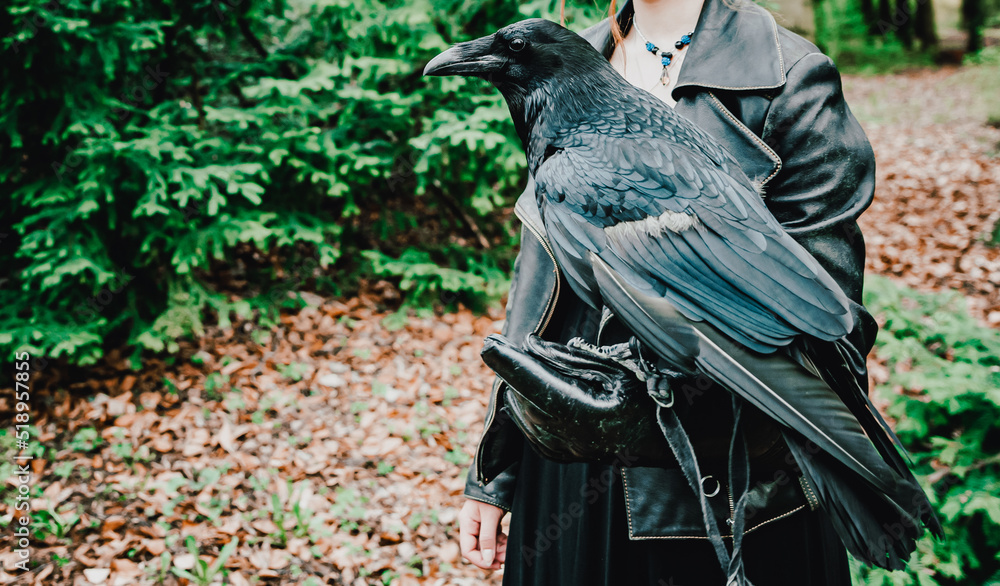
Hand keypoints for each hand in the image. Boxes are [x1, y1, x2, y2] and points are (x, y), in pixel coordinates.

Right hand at [458, 499, 507, 569]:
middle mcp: (471, 525)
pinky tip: (508, 543)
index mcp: (466, 523)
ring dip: (498, 550)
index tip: (495, 565)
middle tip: (506, 559)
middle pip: (478, 548)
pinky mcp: (489, 521)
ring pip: (487, 544)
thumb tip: (488, 559)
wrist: (498, 475)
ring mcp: (480, 523)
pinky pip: (493, 537)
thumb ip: (487, 538)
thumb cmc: (491, 493)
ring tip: (509, 551)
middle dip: (492, 555)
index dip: (480, 560)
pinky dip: (500, 542)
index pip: (468, 550)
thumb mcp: (490, 516)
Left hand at [481, 333, 674, 465]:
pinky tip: (528, 392)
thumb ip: (568, 358)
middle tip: (512, 347)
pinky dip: (524, 406)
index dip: (506, 360)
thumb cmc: (644, 399)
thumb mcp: (613, 369)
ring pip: (521, 411)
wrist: (660, 440)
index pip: (529, 380)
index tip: (490, 342)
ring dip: (519, 386)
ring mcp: (560, 448)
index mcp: (580, 409)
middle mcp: (565, 434)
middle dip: (514, 369)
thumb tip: (531, 345)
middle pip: (521, 393)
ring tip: (528, 366)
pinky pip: (528, 428)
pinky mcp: (557, 455)